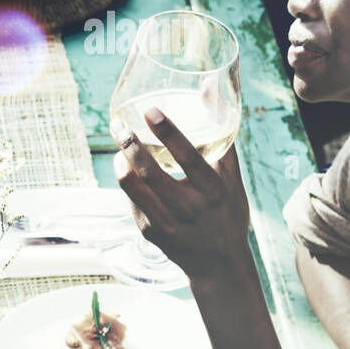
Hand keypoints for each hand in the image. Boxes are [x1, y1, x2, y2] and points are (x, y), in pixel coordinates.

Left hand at [113, 110, 252, 279]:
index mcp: (213, 190)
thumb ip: (221, 132)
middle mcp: (189, 208)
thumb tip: (211, 84)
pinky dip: (126, 178)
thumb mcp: (232, 176)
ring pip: (131, 185)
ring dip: (120, 160)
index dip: (169, 132)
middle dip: (129, 143)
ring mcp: (166, 223)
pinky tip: (127, 166)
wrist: (219, 265)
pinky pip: (130, 198)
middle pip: (150, 172)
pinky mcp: (149, 232)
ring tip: (120, 142)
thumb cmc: (227, 209)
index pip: (188, 158)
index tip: (150, 109)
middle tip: (117, 122)